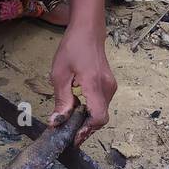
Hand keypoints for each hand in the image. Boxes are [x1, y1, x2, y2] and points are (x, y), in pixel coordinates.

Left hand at [49, 24, 115, 143]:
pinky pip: (102, 103)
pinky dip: (91, 110)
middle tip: (68, 133)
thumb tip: (57, 122)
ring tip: (71, 121)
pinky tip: (78, 107)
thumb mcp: (59, 74)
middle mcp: (107, 88)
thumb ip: (61, 100)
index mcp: (94, 85)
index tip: (73, 137)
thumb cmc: (72, 48)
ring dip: (88, 120)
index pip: (98, 117)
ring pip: (102, 112)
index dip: (86, 131)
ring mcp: (110, 86)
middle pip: (100, 118)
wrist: (88, 31)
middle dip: (85, 128)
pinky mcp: (109, 84)